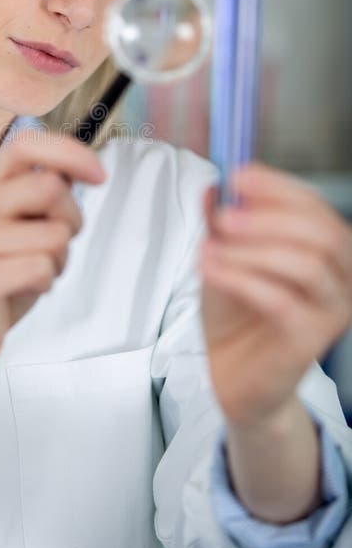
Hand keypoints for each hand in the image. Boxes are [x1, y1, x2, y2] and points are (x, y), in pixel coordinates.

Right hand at [0, 129, 105, 379]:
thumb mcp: (18, 227)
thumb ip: (41, 196)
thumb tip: (80, 167)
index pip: (25, 145)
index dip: (69, 152)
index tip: (97, 175)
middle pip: (50, 187)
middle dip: (71, 220)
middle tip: (55, 246)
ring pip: (55, 234)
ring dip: (60, 259)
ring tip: (34, 272)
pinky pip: (43, 266)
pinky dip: (47, 281)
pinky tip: (24, 288)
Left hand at [199, 162, 351, 425]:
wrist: (228, 372)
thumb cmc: (236, 311)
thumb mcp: (222, 254)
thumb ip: (220, 222)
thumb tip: (213, 188)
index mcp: (325, 247)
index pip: (314, 206)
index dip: (278, 187)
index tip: (238, 176)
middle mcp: (340, 277)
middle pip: (321, 232)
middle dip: (267, 217)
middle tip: (222, 216)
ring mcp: (331, 311)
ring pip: (306, 265)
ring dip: (252, 249)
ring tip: (208, 246)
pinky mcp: (310, 340)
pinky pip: (281, 301)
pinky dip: (240, 278)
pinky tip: (209, 268)